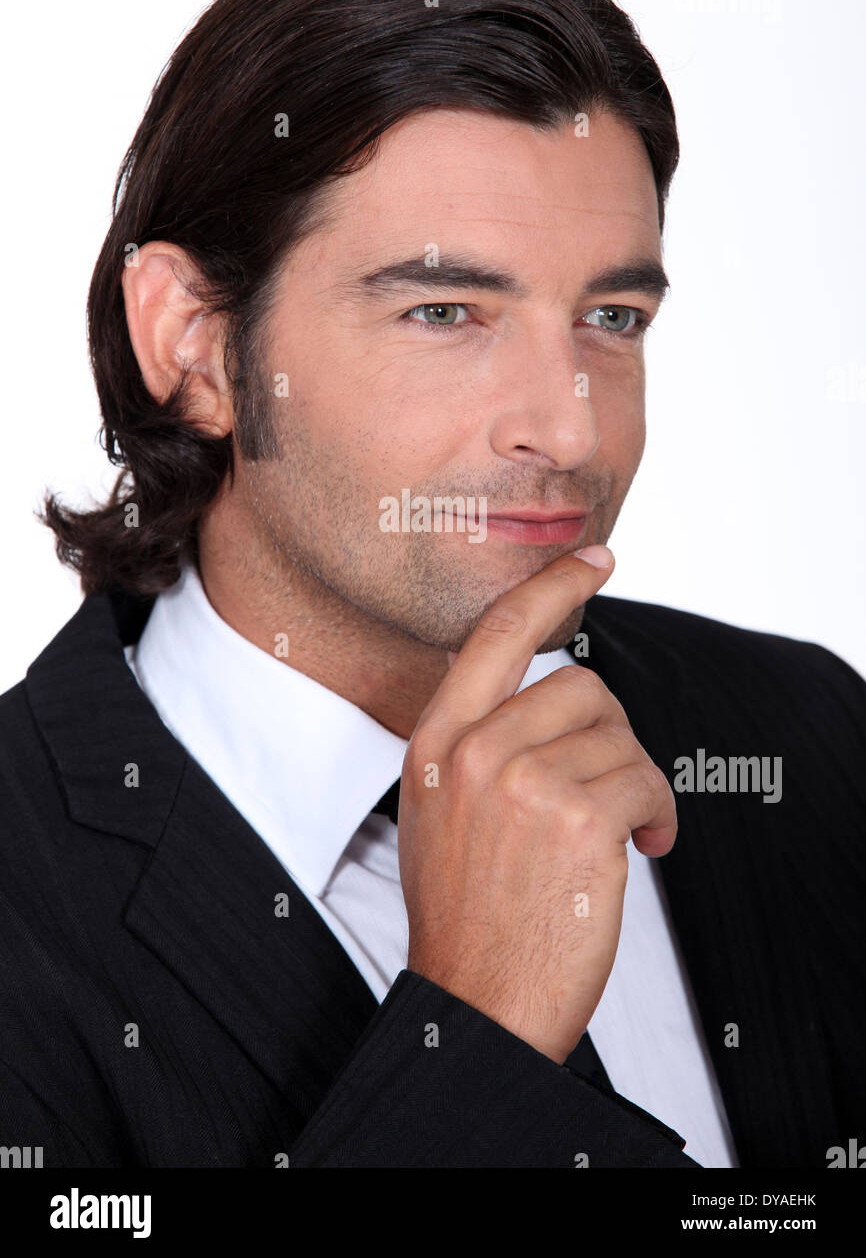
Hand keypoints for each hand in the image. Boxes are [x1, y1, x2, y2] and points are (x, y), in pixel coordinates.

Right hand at [399, 544, 677, 1065]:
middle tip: (612, 792)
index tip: (593, 558)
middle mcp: (472, 750)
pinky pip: (648, 781)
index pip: (494, 635)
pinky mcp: (577, 818)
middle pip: (581, 686)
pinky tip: (645, 850)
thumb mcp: (443, 812)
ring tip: (624, 835)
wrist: (478, 1002)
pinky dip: (661, 815)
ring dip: (639, 785)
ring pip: (620, 736)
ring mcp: (522, 782)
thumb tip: (551, 690)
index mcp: (435, 742)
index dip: (550, 587)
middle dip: (612, 736)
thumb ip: (480, 743)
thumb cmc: (470, 914)